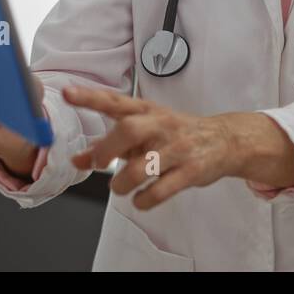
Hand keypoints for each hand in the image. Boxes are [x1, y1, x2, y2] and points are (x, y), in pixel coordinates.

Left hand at [64, 86, 293, 209]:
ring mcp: (178, 148)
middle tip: (99, 163)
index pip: (116, 102)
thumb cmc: (177, 134)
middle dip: (106, 149)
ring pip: (142, 168)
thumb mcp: (146, 131)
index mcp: (148, 111)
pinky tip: (142, 198)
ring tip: (121, 188)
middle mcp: (162, 125)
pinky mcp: (191, 171)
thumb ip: (111, 144)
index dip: (90, 97)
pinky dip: (144, 200)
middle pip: (128, 129)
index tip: (67, 94)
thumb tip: (78, 158)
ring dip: (122, 184)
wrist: (225, 141)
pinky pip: (161, 190)